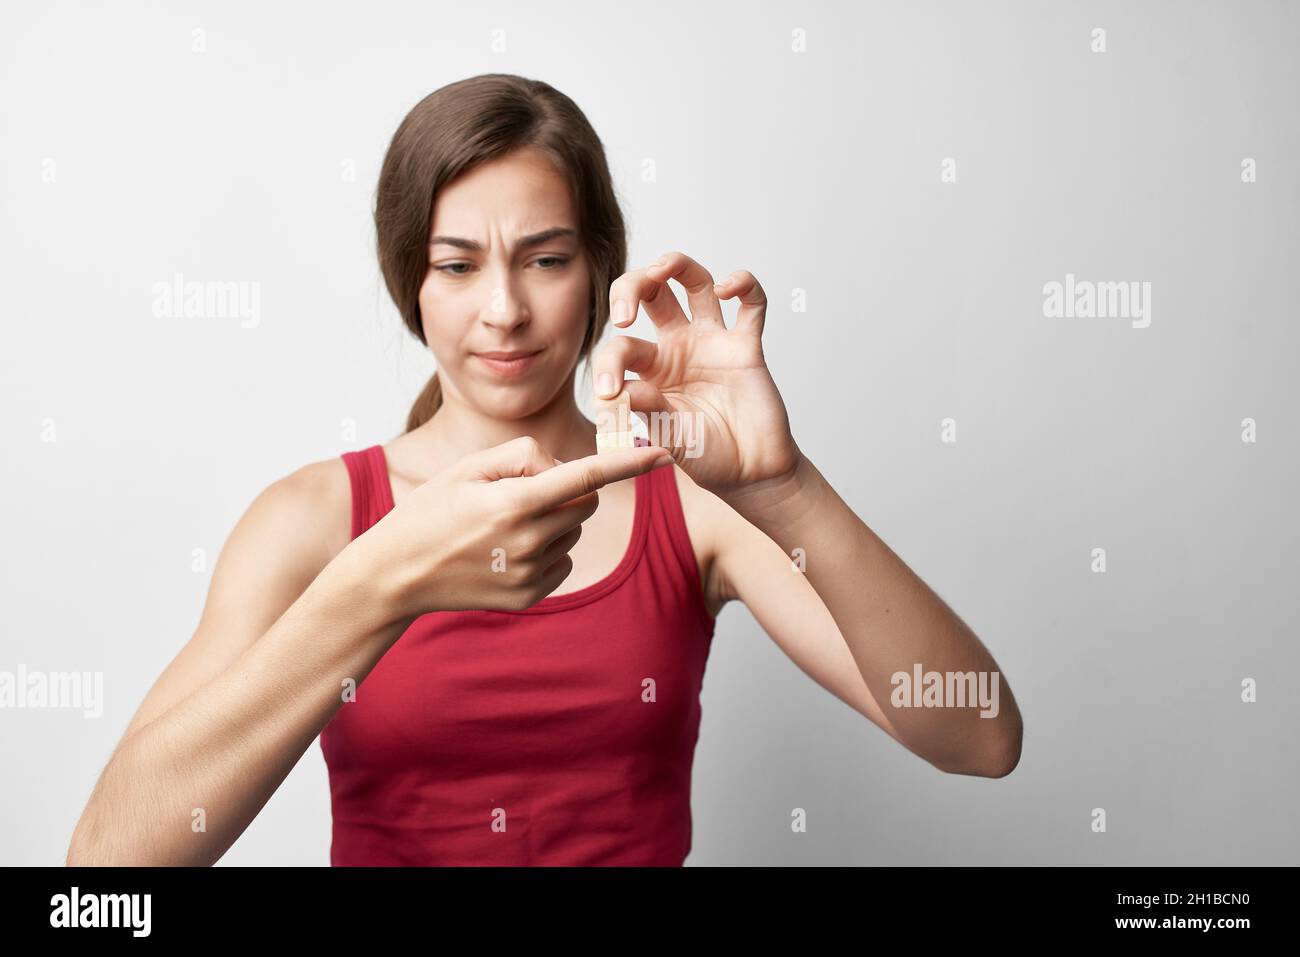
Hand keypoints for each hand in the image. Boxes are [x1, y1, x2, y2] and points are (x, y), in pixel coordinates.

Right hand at [356, 437, 671, 619]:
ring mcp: (530, 574)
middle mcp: (528, 540)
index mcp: (514, 502)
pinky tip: (506, 550)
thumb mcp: (468, 467)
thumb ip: (523, 453)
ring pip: (574, 532)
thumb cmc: (431, 511)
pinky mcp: (529, 597)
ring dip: (556, 520)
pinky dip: (547, 550)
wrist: (396, 575)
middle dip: (572, 490)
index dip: (629, 464)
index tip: (662, 455)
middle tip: (526, 491)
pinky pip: (562, 561)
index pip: (587, 477)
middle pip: (586, 504)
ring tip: (506, 524)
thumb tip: (563, 468)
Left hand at [592, 251, 803, 502]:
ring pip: (694, 283)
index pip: (621, 347)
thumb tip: (622, 391)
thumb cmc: (707, 457)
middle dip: (629, 289)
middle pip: (650, 294)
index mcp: (650, 369)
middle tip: (623, 313)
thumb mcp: (670, 439)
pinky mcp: (747, 346)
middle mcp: (678, 347)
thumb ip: (649, 413)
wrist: (750, 473)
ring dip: (677, 265)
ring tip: (663, 267)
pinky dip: (744, 285)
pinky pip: (751, 303)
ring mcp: (713, 341)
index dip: (609, 364)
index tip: (609, 391)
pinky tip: (727, 288)